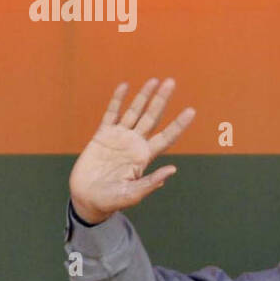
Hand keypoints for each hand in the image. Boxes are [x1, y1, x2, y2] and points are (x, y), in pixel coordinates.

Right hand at [68, 78, 195, 224]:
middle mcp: (135, 143)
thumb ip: (150, 182)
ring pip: (134, 112)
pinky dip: (117, 100)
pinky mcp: (102, 135)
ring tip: (154, 80)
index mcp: (145, 156)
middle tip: (171, 82)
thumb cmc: (111, 200)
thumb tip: (173, 170)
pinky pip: (111, 113)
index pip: (167, 136)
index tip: (191, 110)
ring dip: (143, 96)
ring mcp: (119, 137)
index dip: (179, 124)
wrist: (87, 199)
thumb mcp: (132, 194)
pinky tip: (125, 86)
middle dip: (162, 100)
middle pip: (152, 117)